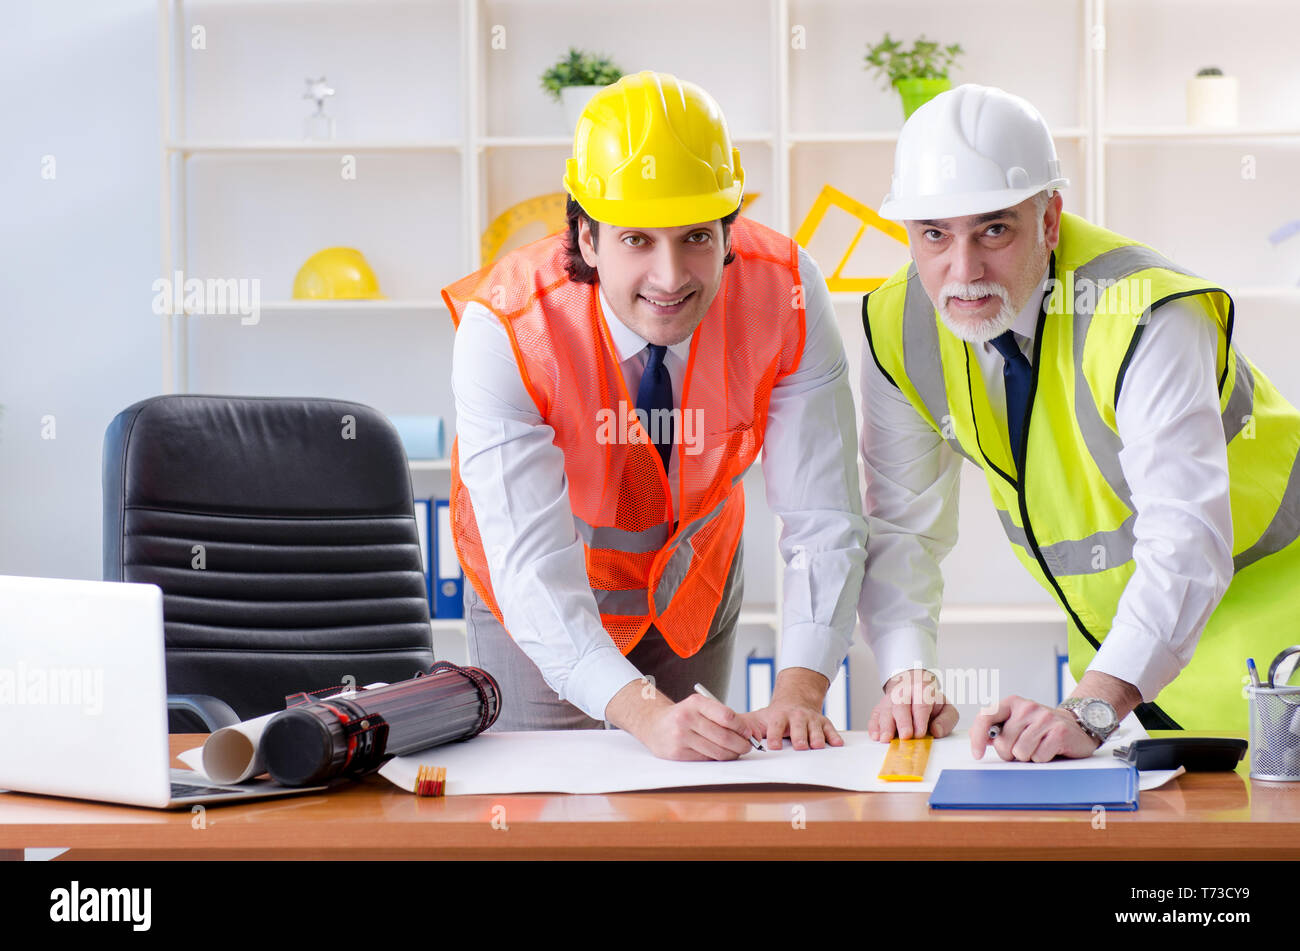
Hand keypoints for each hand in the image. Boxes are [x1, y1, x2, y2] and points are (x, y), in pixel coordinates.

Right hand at [635, 694, 757, 760]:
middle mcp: (687, 718)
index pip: (727, 716)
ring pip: (717, 751)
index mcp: (695, 703)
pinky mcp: (677, 753)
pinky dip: (718, 759)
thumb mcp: (699, 707)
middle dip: (741, 745)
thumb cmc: (684, 716)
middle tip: (747, 747)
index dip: (742, 727)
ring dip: (732, 754)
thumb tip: (747, 733)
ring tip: (736, 752)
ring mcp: (681, 737)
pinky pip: (706, 759)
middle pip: (724, 737)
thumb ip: (721, 716)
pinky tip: (721, 755)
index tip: (748, 733)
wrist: (654, 725)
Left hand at [743, 667, 843, 750]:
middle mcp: (797, 717)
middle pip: (798, 727)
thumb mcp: (759, 718)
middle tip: (800, 746)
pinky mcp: (824, 723)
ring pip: (815, 728)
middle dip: (799, 736)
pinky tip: (837, 743)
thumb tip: (728, 732)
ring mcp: (811, 720)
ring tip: (817, 745)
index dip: (774, 735)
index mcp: (779, 717)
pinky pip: (831, 729)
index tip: (772, 745)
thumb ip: (746, 726)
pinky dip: (834, 736)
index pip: (776, 725)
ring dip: (817, 737)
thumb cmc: (776, 715)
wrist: (796, 699)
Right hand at [868, 669, 958, 741]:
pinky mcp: (879, 708)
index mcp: (923, 691)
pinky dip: (874, 726)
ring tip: (886, 739)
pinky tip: (876, 736)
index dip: (920, 719)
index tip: (920, 733)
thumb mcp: (946, 709)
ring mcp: (889, 700)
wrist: (913, 689)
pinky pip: (874, 716)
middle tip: (905, 736)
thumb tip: (936, 731)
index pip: (921, 704)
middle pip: (901, 705)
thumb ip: (946, 721)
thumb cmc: (931, 704)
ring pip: (886, 710)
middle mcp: (903, 693)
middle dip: (903, 722)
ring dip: (885, 726)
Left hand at [970, 695, 1099, 761]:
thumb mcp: (1015, 723)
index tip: (977, 754)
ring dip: (1027, 756)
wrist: (1075, 726)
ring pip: (1020, 752)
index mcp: (1011, 703)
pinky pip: (1039, 757)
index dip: (977, 738)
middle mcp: (1027, 707)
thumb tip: (976, 737)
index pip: (986, 717)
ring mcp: (1044, 718)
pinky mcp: (1059, 731)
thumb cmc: (1039, 728)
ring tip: (1037, 747)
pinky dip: (1042, 759)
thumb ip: (995, 729)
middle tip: (1022, 747)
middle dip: (1010, 753)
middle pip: (1003, 743)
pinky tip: (1050, 749)